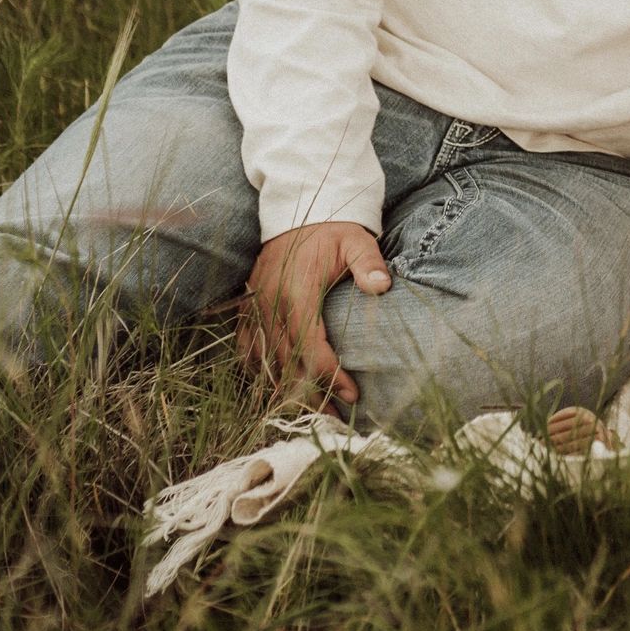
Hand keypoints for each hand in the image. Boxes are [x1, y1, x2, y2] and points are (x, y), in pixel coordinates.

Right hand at [237, 220, 390, 406]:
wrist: (299, 210)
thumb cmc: (333, 231)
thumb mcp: (356, 241)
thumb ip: (368, 262)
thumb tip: (382, 285)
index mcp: (297, 291)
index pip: (309, 346)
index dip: (329, 375)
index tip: (353, 394)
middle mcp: (270, 303)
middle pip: (286, 363)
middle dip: (311, 395)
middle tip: (335, 420)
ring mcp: (255, 306)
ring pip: (263, 361)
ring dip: (284, 390)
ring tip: (311, 413)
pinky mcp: (249, 307)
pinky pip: (247, 347)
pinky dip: (259, 371)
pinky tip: (277, 389)